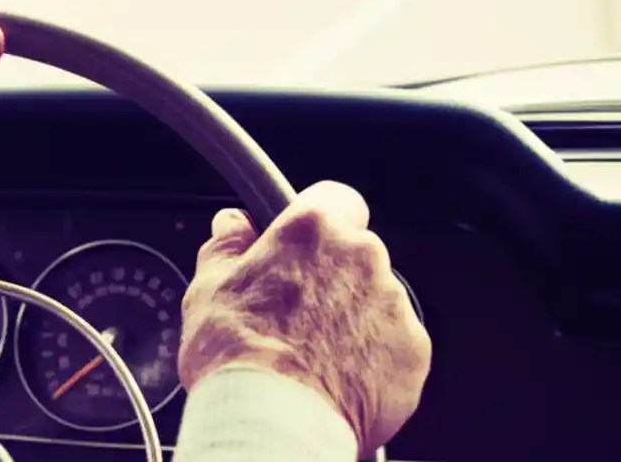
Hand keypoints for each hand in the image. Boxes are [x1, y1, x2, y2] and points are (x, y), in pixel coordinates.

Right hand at [178, 181, 430, 456]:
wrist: (274, 421)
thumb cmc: (238, 356)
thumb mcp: (207, 288)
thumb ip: (226, 246)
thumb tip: (233, 224)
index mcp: (314, 230)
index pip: (335, 198)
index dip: (318, 221)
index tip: (301, 244)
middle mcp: (362, 258)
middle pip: (356, 253)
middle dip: (331, 274)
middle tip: (294, 309)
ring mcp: (393, 305)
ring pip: (376, 299)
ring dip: (352, 315)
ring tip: (312, 352)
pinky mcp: (413, 353)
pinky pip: (394, 344)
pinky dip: (372, 357)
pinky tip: (336, 376)